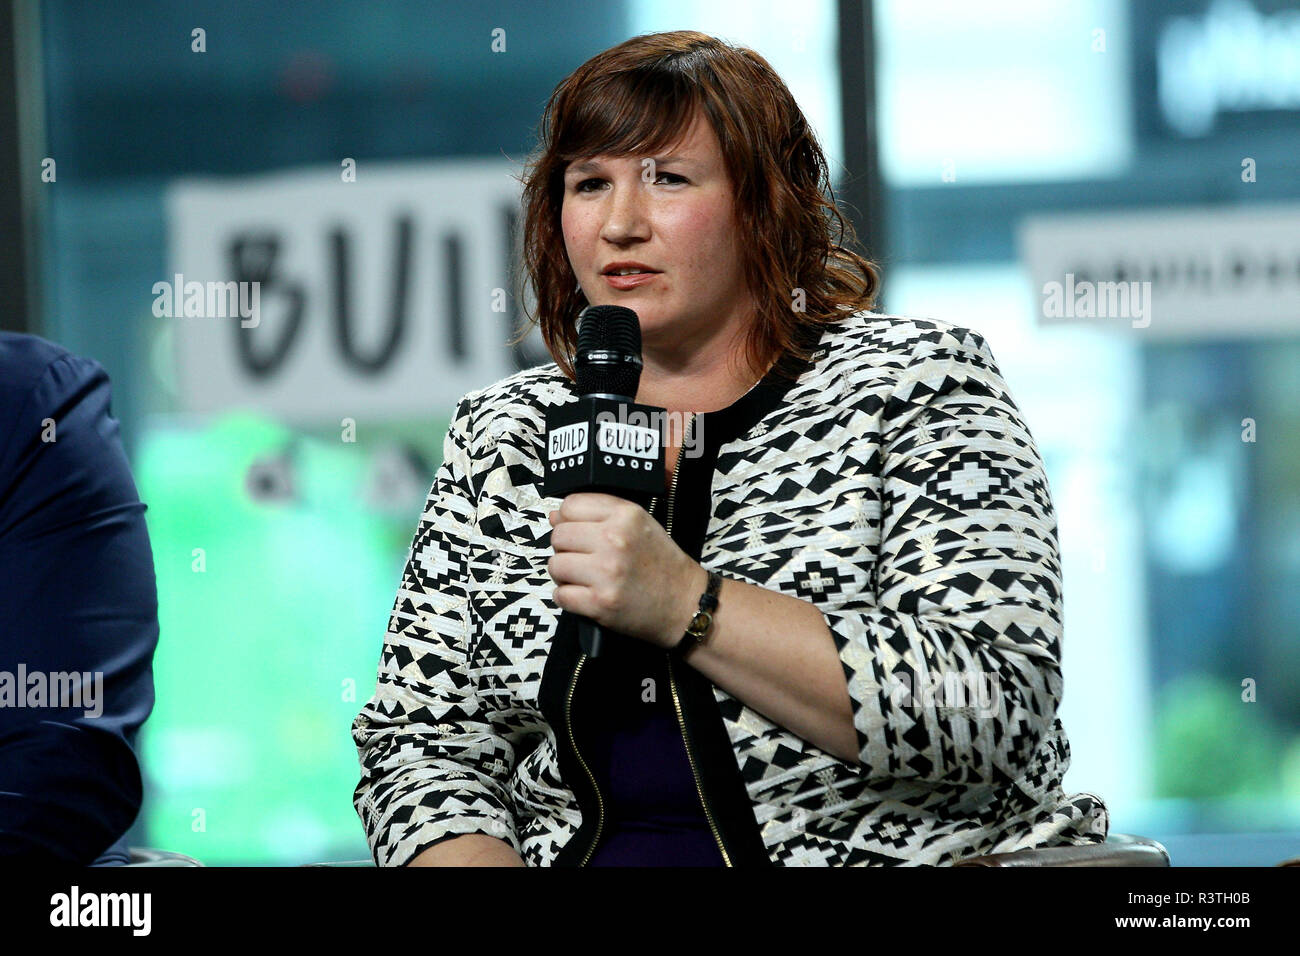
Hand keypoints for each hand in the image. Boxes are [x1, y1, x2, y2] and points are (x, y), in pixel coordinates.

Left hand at [547, 492, 703, 647]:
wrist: (685, 603)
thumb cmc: (663, 565)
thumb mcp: (640, 524)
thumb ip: (600, 515)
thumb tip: (555, 515)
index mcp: (625, 515)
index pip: (570, 505)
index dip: (568, 520)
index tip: (578, 531)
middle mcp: (614, 540)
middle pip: (558, 535)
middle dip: (565, 548)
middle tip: (583, 557)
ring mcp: (606, 572)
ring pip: (555, 565)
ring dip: (565, 574)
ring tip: (585, 577)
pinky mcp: (600, 603)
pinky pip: (560, 595)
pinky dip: (568, 597)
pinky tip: (585, 595)